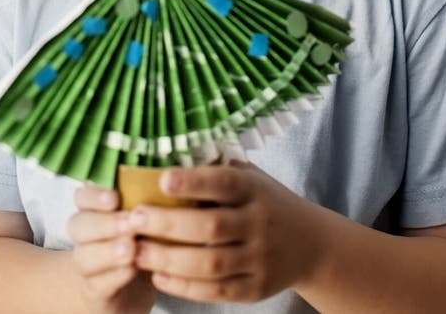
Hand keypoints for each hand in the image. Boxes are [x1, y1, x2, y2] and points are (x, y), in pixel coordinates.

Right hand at [67, 184, 155, 313]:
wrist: (129, 286)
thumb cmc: (140, 239)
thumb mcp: (144, 216)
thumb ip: (147, 200)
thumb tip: (169, 180)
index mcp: (94, 210)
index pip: (82, 196)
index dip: (94, 195)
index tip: (114, 197)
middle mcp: (85, 236)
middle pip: (79, 225)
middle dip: (104, 223)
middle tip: (129, 223)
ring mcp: (87, 264)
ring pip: (84, 257)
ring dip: (108, 251)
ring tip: (130, 249)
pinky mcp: (94, 291)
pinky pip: (97, 284)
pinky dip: (114, 276)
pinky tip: (130, 269)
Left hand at [130, 159, 324, 303]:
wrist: (311, 244)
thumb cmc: (267, 203)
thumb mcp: (254, 179)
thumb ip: (220, 171)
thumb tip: (172, 155)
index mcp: (256, 190)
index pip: (225, 183)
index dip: (194, 181)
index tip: (162, 179)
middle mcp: (260, 223)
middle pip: (212, 226)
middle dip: (168, 224)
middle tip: (133, 219)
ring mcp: (259, 259)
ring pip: (210, 263)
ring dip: (168, 260)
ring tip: (136, 252)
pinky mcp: (255, 289)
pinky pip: (215, 291)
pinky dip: (184, 287)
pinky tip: (158, 277)